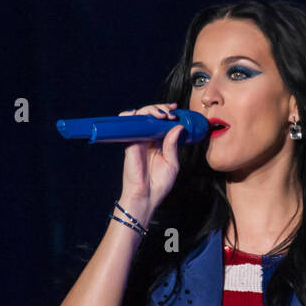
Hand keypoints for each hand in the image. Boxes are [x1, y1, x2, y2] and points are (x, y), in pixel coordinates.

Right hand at [118, 102, 185, 219]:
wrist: (146, 196)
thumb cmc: (159, 183)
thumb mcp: (172, 162)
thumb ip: (172, 144)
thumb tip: (177, 127)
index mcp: (159, 143)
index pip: (162, 122)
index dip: (167, 113)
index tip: (176, 110)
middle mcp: (148, 139)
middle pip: (151, 116)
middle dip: (161, 109)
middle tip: (170, 113)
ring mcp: (138, 140)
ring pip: (140, 117)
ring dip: (150, 110)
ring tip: (161, 114)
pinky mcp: (129, 143)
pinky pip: (128, 126)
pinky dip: (130, 116)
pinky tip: (138, 113)